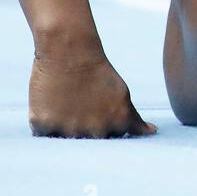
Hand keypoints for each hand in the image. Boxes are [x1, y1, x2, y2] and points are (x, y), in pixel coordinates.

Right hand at [29, 48, 156, 138]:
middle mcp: (94, 131)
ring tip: (66, 104)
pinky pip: (44, 134)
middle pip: (88, 145)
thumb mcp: (122, 95)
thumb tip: (152, 133)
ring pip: (64, 141)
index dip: (102, 128)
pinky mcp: (44, 125)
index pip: (111, 143)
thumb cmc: (98, 72)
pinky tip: (51, 104)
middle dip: (84, 130)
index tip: (97, 113)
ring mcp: (68, 130)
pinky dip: (46, 122)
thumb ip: (134, 120)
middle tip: (80, 107)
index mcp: (117, 124)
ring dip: (64, 128)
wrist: (69, 51)